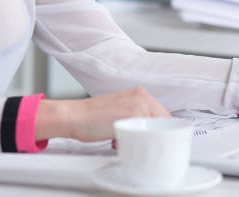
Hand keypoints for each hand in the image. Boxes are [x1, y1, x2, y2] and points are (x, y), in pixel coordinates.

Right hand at [36, 87, 170, 141]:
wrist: (74, 116)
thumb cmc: (92, 117)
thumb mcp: (119, 110)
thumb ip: (136, 117)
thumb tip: (149, 132)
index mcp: (140, 93)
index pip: (163, 115)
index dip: (158, 129)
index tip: (153, 138)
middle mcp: (142, 97)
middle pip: (164, 122)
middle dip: (154, 136)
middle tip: (138, 143)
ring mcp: (139, 105)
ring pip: (155, 130)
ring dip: (144, 140)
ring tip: (124, 141)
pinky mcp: (132, 116)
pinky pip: (145, 135)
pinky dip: (136, 144)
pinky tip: (119, 142)